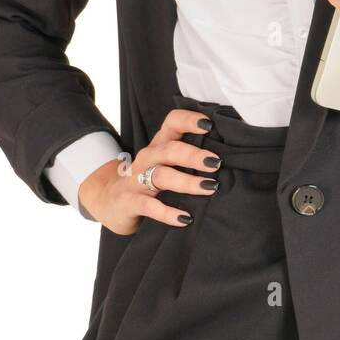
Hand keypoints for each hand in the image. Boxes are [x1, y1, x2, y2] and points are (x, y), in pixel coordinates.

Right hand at [77, 109, 220, 235]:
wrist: (109, 201)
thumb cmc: (147, 181)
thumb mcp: (164, 164)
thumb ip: (187, 158)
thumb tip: (229, 158)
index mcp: (159, 145)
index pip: (172, 122)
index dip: (189, 120)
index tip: (210, 124)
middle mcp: (148, 158)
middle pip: (169, 149)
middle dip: (193, 155)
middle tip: (216, 163)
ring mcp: (136, 180)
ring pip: (161, 175)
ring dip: (186, 181)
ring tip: (210, 188)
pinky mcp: (129, 202)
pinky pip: (148, 206)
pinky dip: (167, 212)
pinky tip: (185, 219)